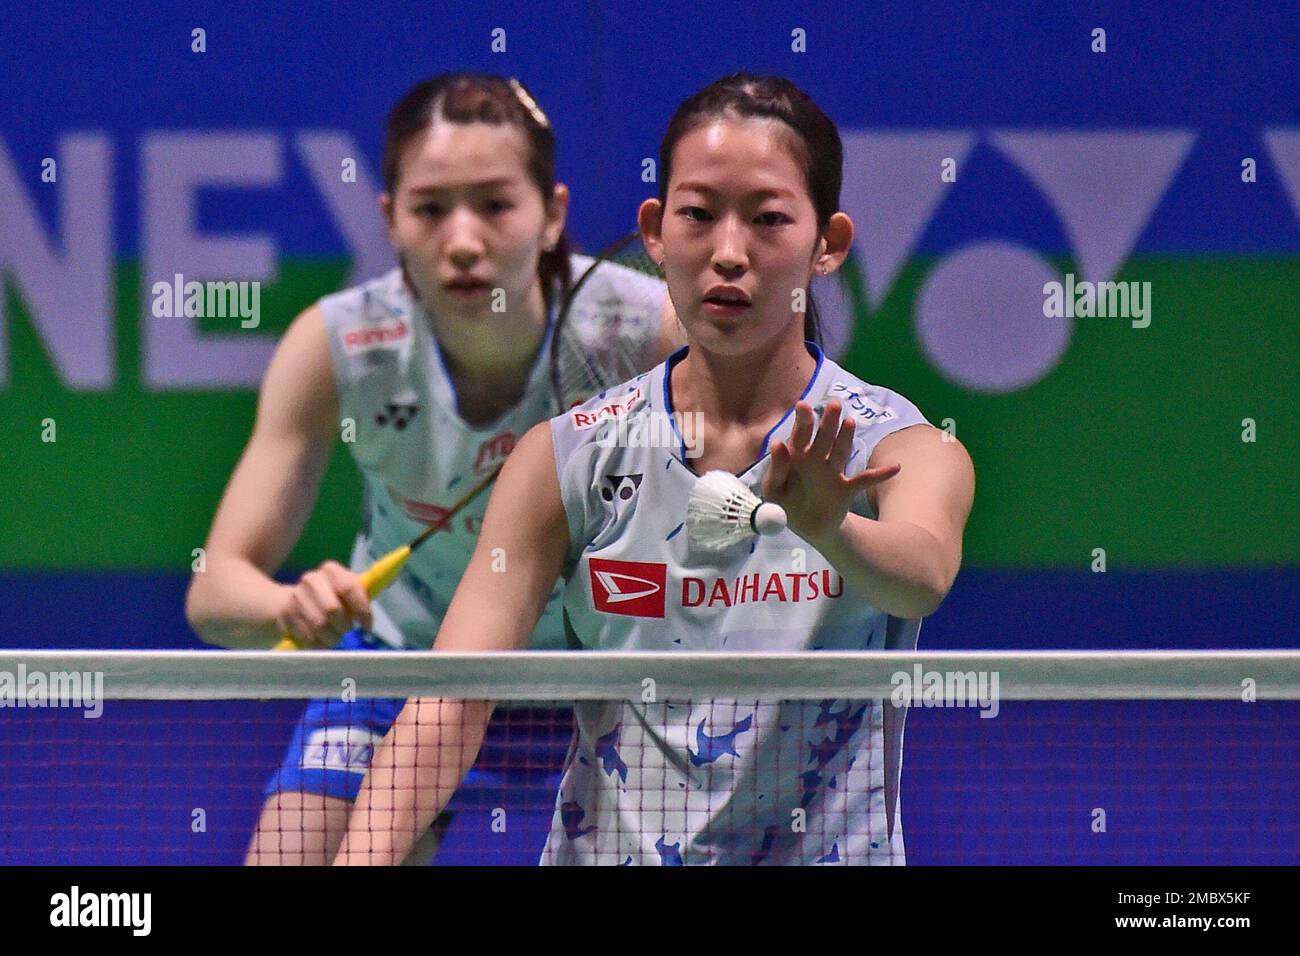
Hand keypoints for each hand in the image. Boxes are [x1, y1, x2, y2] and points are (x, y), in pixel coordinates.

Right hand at [275, 559, 372, 647]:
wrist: (288, 601)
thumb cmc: (329, 597)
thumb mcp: (345, 591)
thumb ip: (361, 597)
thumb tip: (377, 606)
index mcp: (331, 570)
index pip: (349, 588)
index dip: (361, 610)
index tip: (367, 626)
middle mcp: (311, 579)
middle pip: (332, 610)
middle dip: (344, 626)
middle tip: (346, 630)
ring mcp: (296, 596)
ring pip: (320, 626)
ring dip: (332, 637)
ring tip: (334, 636)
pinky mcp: (285, 615)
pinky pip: (308, 637)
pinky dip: (318, 643)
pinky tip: (320, 639)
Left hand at [763, 400, 900, 544]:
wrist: (808, 528)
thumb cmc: (785, 505)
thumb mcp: (774, 490)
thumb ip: (777, 469)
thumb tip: (778, 443)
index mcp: (797, 457)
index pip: (800, 435)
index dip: (803, 421)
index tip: (803, 405)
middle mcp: (816, 459)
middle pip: (823, 438)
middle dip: (829, 422)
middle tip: (834, 405)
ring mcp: (833, 472)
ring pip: (841, 451)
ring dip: (846, 437)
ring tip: (850, 422)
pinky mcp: (846, 489)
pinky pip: (864, 480)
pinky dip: (880, 475)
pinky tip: (895, 467)